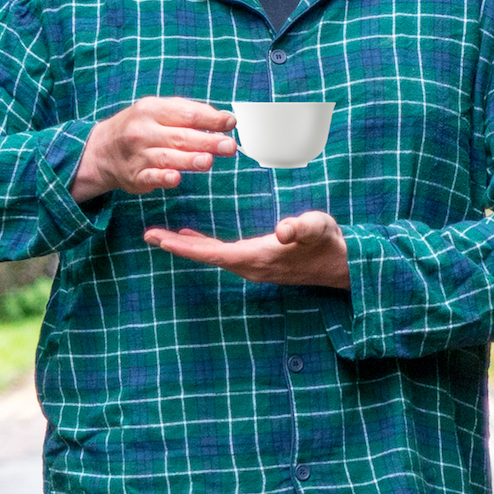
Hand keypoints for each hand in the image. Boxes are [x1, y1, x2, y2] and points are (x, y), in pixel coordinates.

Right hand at [71, 96, 236, 201]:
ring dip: (189, 160)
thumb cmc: (142, 127)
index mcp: (153, 109)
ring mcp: (139, 155)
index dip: (211, 118)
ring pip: (167, 157)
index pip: (187, 113)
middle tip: (230, 146)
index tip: (231, 123)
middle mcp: (144, 131)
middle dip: (207, 141)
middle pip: (180, 136)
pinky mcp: (135, 176)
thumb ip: (188, 112)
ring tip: (208, 161)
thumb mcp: (158, 110)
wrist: (102, 150)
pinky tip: (176, 178)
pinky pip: (150, 177)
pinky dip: (163, 177)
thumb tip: (223, 119)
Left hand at [144, 211, 349, 289]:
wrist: (343, 264)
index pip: (213, 254)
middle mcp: (251, 266)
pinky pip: (223, 256)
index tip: (160, 239)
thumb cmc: (329, 242)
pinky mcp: (259, 263)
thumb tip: (283, 230)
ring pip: (213, 257)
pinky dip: (205, 247)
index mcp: (258, 257)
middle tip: (150, 235)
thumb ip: (301, 227)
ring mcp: (254, 266)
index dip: (184, 247)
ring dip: (189, 247)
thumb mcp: (318, 227)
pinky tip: (196, 238)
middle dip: (177, 246)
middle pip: (206, 257)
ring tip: (165, 236)